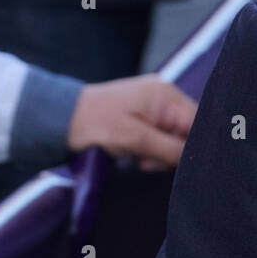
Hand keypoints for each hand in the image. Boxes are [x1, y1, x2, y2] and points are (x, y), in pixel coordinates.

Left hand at [66, 75, 197, 170]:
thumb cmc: (94, 125)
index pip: (198, 122)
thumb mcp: (135, 139)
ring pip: (174, 137)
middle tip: (145, 160)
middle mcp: (164, 96)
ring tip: (136, 156)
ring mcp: (154, 105)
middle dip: (171, 151)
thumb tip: (195, 159)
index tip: (174, 162)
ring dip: (159, 153)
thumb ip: (169, 148)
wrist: (58, 121)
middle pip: (187, 130)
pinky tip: (134, 152)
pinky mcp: (144, 115)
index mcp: (166, 95)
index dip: (192, 145)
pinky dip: (151, 149)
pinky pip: (160, 136)